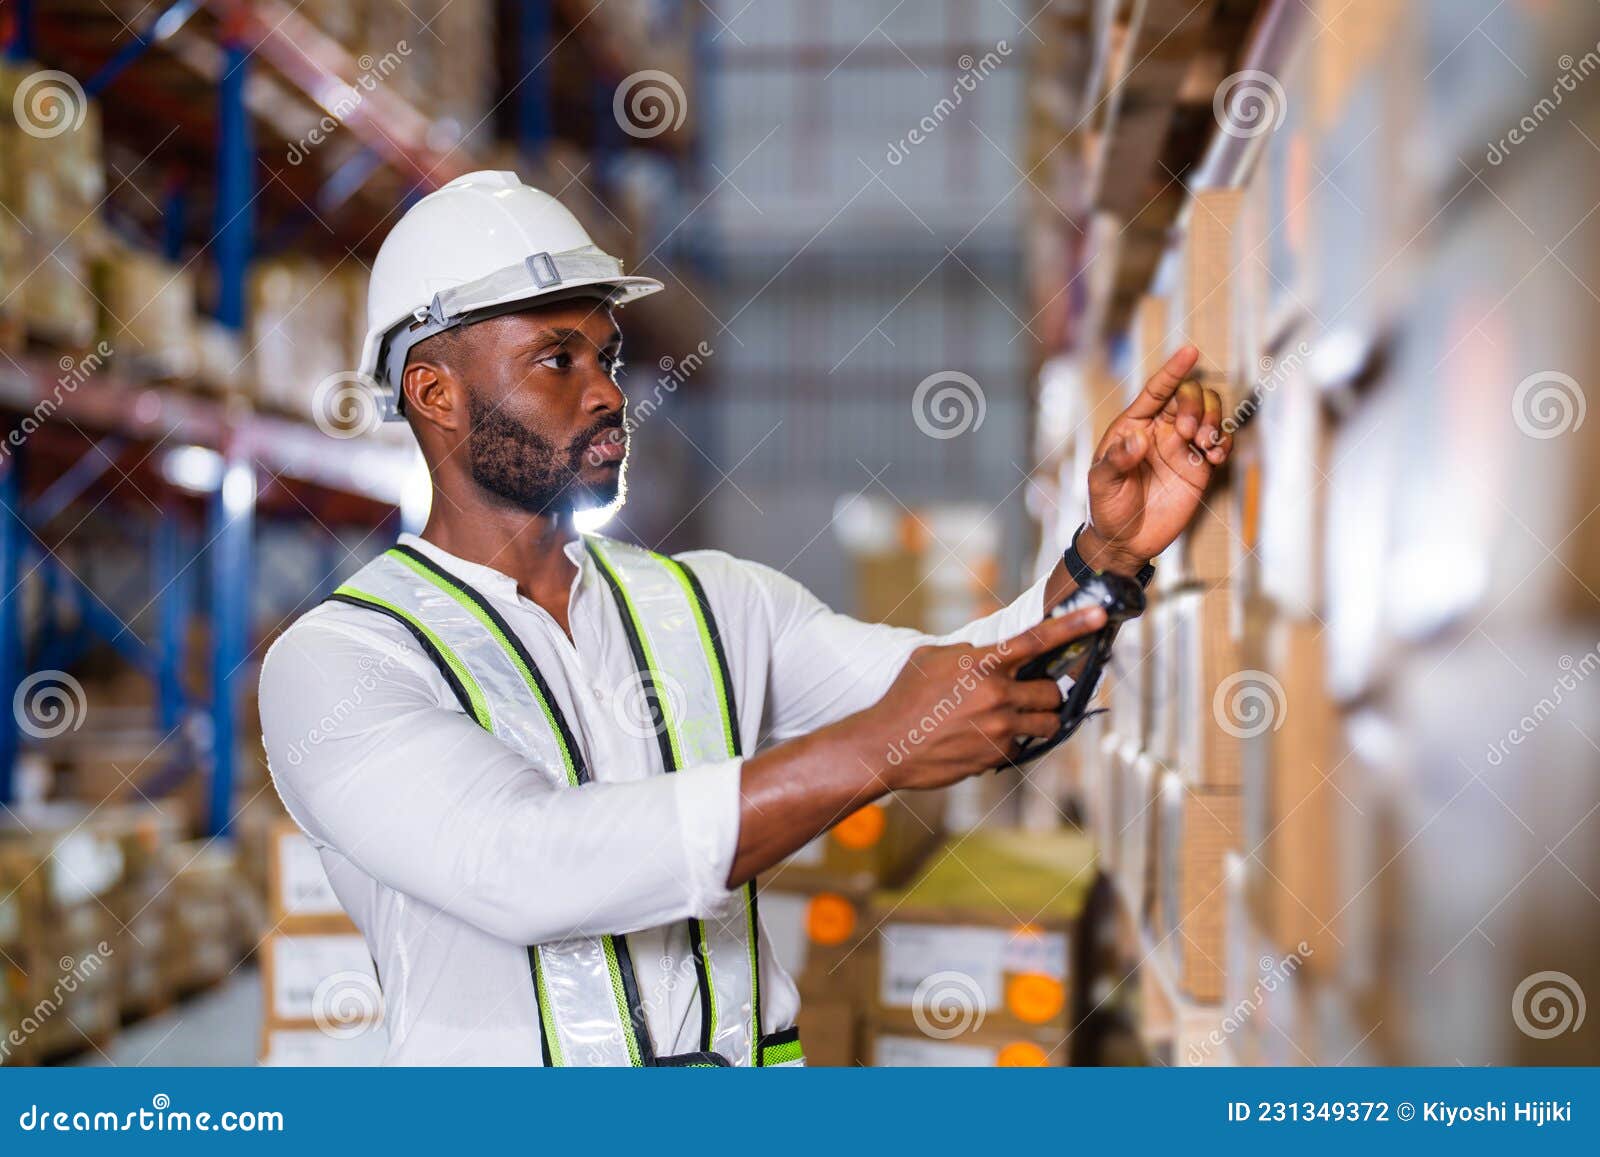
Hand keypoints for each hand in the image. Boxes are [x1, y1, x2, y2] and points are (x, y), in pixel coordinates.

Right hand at [864, 605, 1108, 789]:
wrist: (886, 745)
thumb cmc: (904, 697)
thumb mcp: (931, 657)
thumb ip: (968, 651)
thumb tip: (987, 649)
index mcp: (982, 663)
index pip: (1037, 639)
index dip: (1073, 624)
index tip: (1100, 613)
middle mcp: (997, 694)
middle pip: (1052, 691)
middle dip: (1045, 691)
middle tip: (1026, 693)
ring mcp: (1000, 727)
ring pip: (1048, 722)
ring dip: (1038, 718)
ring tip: (1011, 717)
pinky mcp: (997, 756)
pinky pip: (1023, 745)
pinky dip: (1012, 740)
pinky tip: (982, 738)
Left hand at [1080, 345, 1234, 574]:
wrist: (1125, 541)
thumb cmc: (1106, 509)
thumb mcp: (1102, 484)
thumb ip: (1116, 461)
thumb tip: (1137, 439)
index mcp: (1133, 425)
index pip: (1157, 390)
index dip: (1173, 369)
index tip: (1190, 351)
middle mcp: (1159, 429)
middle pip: (1189, 395)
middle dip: (1197, 405)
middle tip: (1190, 433)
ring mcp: (1181, 446)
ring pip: (1209, 413)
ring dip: (1215, 420)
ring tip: (1207, 446)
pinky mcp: (1199, 466)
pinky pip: (1220, 441)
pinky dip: (1225, 441)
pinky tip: (1216, 456)